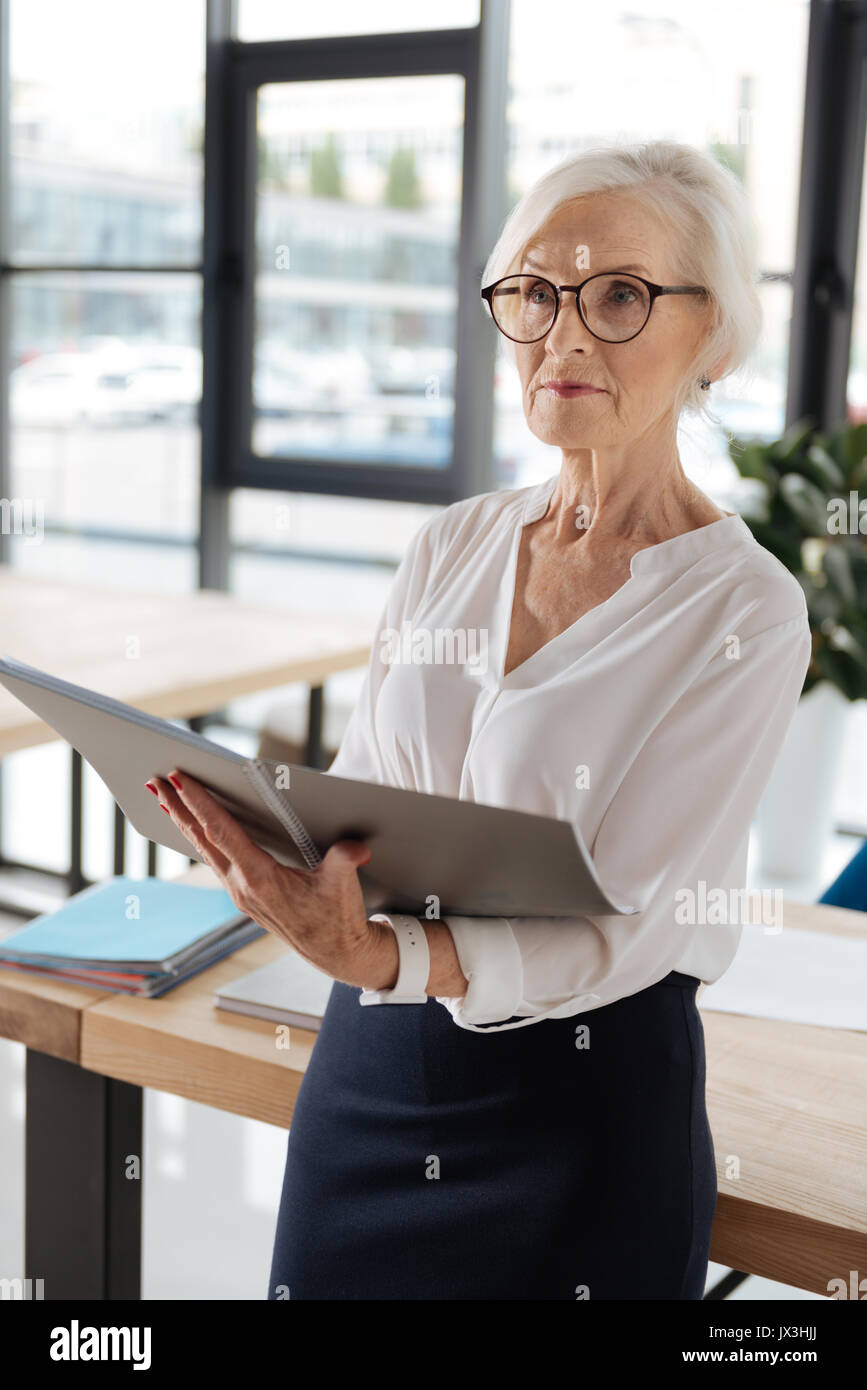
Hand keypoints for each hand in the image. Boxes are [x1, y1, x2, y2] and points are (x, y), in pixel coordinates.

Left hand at [146, 769, 398, 990]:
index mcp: (260, 879)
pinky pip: (213, 859)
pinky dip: (199, 838)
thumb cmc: (338, 919)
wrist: (335, 953)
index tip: (180, 780)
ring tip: (164, 797)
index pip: (222, 832)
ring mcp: (239, 892)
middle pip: (201, 838)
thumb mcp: (343, 885)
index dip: (199, 804)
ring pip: (203, 849)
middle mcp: (242, 886)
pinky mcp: (243, 895)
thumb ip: (346, 860)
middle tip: (155, 779)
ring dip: (183, 821)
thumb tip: (356, 845)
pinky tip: (192, 827)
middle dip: (178, 807)